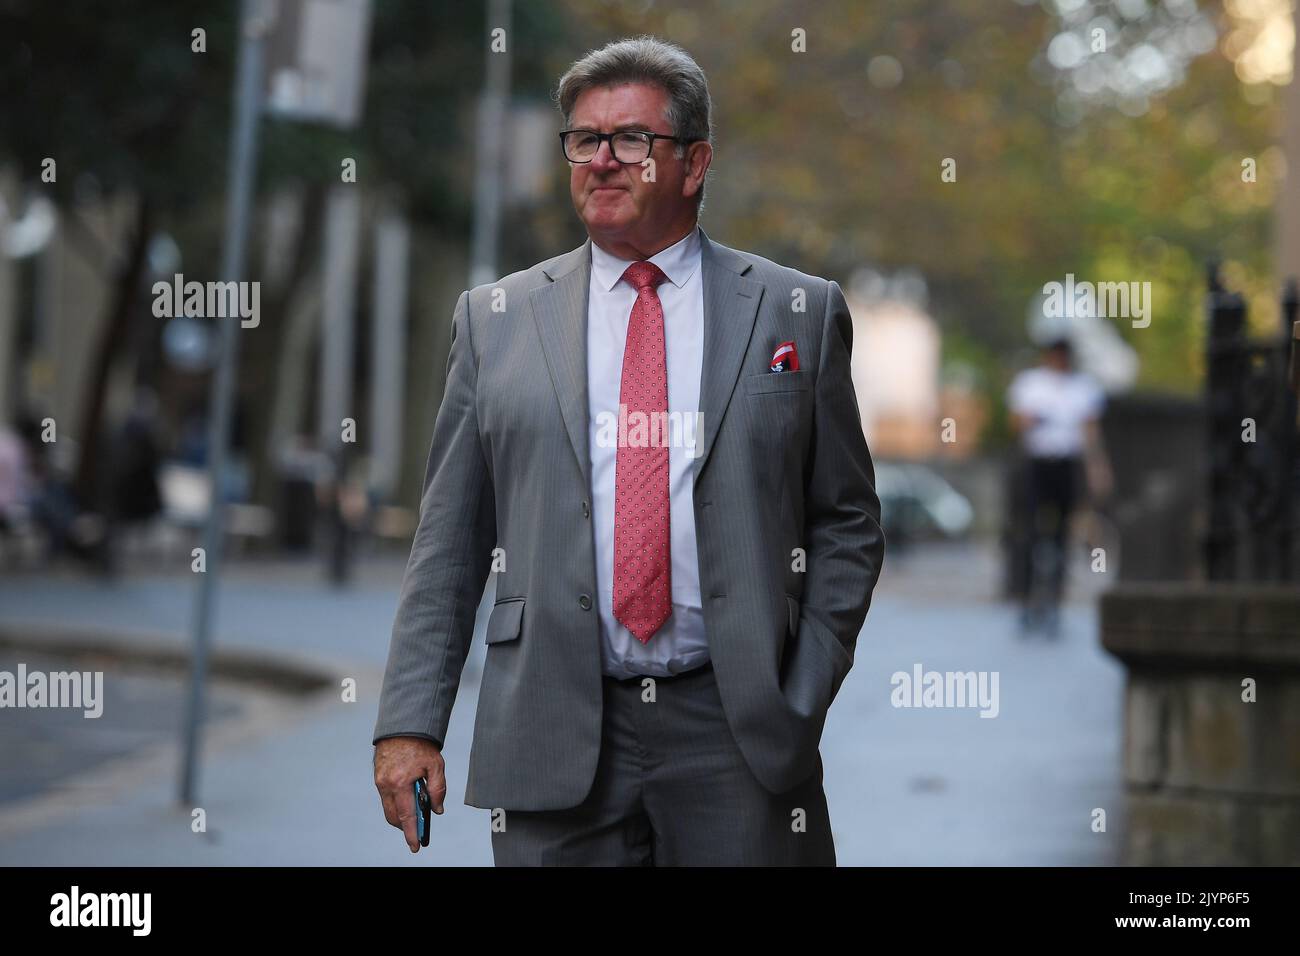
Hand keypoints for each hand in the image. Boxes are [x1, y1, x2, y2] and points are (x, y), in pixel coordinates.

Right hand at [374, 736, 445, 852]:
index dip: (411, 833)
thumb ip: (438, 790)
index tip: (415, 846)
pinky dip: (396, 802)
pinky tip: (407, 799)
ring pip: (388, 808)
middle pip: (394, 816)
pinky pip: (386, 797)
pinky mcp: (377, 777)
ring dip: (400, 815)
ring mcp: (379, 781)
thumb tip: (437, 809)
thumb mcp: (436, 766)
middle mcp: (386, 784)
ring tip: (415, 814)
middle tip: (418, 831)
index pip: (406, 816)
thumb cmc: (421, 745)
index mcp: (401, 782)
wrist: (403, 727)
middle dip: (405, 827)